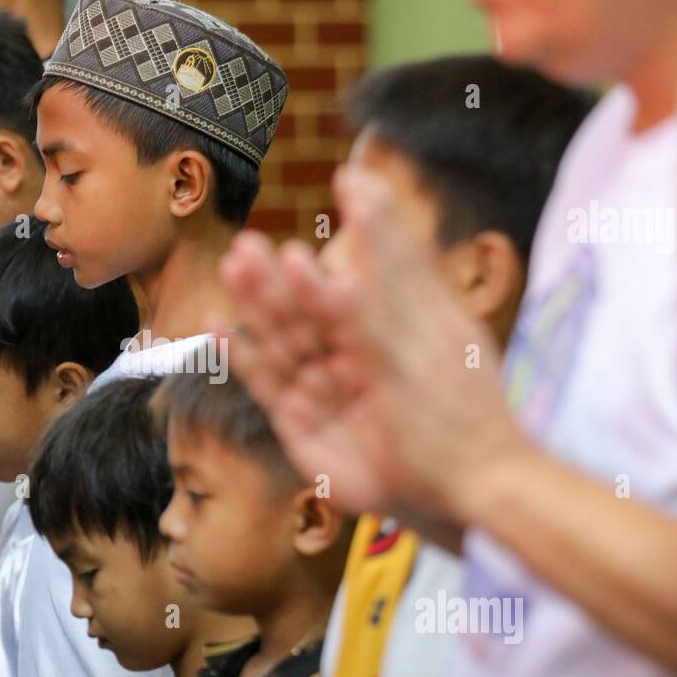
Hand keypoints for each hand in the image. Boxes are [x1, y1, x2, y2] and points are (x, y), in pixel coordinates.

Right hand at [218, 165, 521, 520]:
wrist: (458, 485)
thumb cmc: (453, 402)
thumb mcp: (418, 319)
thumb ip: (385, 258)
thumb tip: (367, 190)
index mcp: (384, 331)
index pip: (343, 281)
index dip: (325, 250)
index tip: (309, 209)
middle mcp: (351, 358)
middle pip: (303, 311)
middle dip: (274, 279)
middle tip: (244, 243)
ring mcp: (325, 392)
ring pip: (281, 340)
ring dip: (255, 305)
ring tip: (232, 268)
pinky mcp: (301, 428)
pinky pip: (265, 385)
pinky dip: (240, 357)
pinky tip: (218, 326)